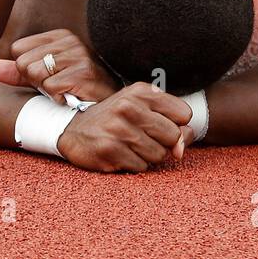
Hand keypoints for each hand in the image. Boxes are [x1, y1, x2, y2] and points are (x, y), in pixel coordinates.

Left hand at [0, 29, 119, 103]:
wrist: (108, 107)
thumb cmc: (73, 91)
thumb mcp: (42, 77)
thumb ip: (15, 71)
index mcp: (60, 36)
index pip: (17, 50)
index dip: (28, 70)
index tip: (50, 77)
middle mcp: (70, 41)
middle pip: (24, 62)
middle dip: (37, 81)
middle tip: (59, 86)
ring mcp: (78, 55)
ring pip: (35, 74)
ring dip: (48, 90)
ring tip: (66, 91)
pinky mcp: (83, 73)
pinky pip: (50, 88)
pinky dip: (58, 99)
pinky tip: (72, 98)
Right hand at [56, 83, 193, 172]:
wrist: (73, 130)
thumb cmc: (115, 120)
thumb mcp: (142, 110)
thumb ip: (171, 125)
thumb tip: (181, 150)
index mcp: (140, 92)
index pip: (184, 114)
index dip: (177, 125)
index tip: (160, 125)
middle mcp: (129, 107)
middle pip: (173, 136)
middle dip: (163, 143)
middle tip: (143, 138)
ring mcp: (118, 128)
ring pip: (159, 154)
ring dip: (147, 155)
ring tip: (130, 145)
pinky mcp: (109, 149)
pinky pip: (141, 166)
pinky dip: (134, 164)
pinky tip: (120, 153)